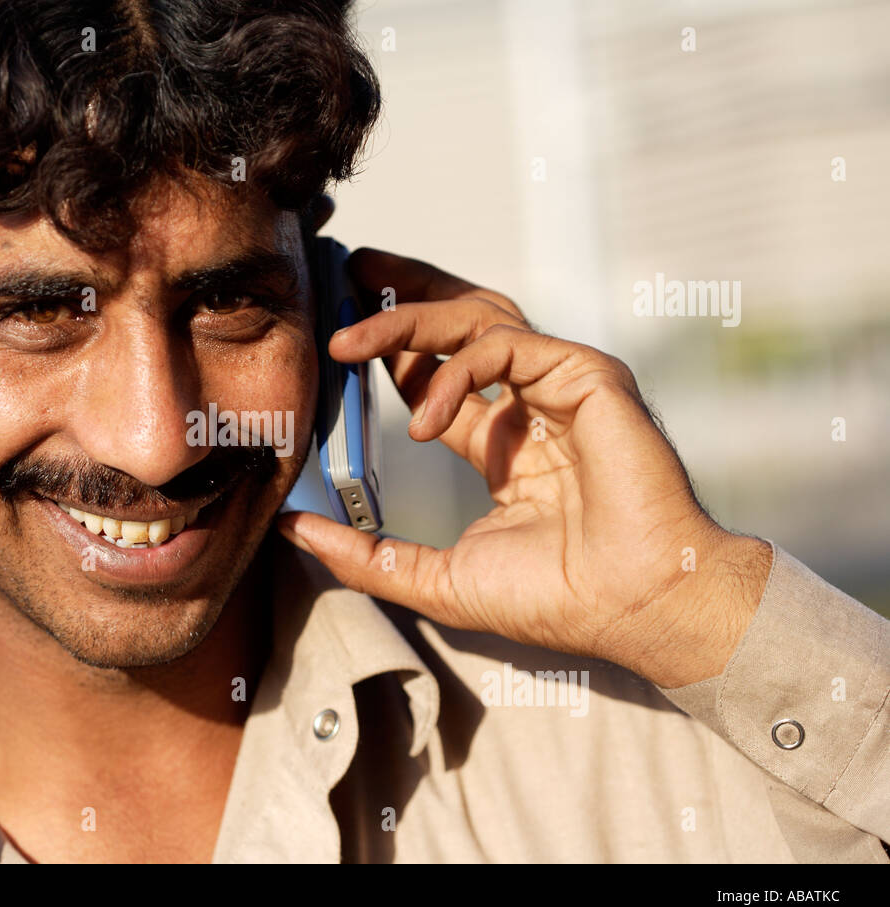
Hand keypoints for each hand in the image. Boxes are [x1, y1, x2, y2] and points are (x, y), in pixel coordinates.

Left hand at [277, 248, 772, 688]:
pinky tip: (420, 418)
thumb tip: (293, 528)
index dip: (389, 353)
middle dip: (401, 297)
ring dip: (407, 318)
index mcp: (508, 446)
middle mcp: (534, 406)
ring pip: (477, 318)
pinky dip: (453, 372)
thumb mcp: (435, 578)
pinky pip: (504, 346)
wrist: (637, 606)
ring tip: (347, 338)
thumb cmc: (555, 598)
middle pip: (461, 324)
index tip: (336, 343)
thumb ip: (365, 553)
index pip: (440, 377)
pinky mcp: (587, 375)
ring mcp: (563, 385)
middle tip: (345, 276)